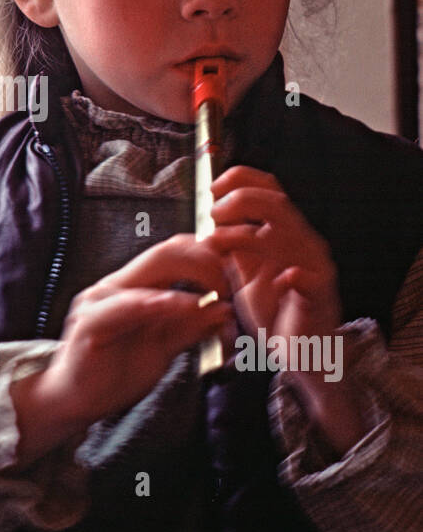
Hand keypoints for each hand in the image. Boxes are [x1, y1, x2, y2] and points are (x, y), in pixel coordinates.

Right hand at [34, 233, 235, 433]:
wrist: (74, 402)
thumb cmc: (114, 373)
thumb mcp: (162, 348)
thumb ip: (189, 329)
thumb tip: (225, 312)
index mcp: (133, 287)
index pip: (172, 253)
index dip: (207, 254)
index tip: (238, 271)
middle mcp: (115, 286)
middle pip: (164, 252)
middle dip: (205, 260)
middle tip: (233, 282)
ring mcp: (101, 301)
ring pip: (148, 273)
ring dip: (190, 279)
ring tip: (219, 291)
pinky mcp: (90, 323)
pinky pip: (127, 306)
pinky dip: (158, 303)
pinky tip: (182, 305)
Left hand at [205, 165, 341, 347]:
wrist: (305, 351)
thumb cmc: (278, 310)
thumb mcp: (249, 272)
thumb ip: (236, 248)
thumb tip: (212, 226)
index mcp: (287, 232)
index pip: (270, 189)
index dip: (242, 180)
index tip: (213, 189)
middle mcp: (304, 242)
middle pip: (276, 203)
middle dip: (240, 201)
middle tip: (213, 214)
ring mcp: (314, 267)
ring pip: (287, 235)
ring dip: (245, 234)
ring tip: (217, 241)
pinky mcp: (318, 296)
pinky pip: (310, 279)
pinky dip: (293, 275)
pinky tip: (280, 278)